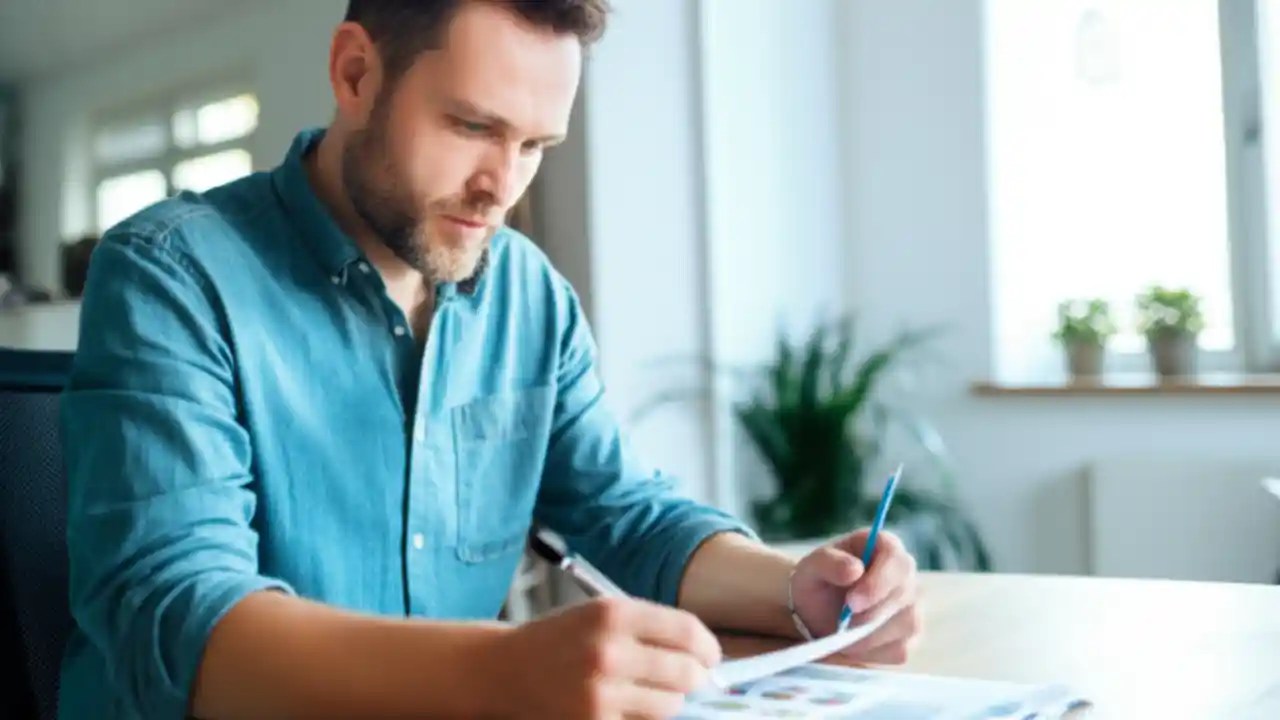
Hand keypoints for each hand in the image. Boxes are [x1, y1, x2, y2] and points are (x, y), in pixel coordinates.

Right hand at [488, 596, 720, 718]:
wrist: (505, 670)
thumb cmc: (561, 639)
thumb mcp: (601, 615)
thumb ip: (650, 627)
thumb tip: (706, 654)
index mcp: (613, 613)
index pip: (687, 631)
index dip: (708, 647)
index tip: (711, 655)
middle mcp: (608, 652)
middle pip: (686, 672)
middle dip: (694, 676)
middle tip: (690, 677)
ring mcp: (601, 693)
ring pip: (670, 705)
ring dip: (667, 700)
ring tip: (646, 690)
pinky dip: (641, 717)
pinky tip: (622, 705)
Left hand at [789, 528, 921, 664]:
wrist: (815, 610)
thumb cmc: (817, 581)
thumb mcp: (812, 567)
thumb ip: (829, 562)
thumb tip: (854, 569)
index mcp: (885, 547)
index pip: (896, 561)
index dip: (878, 583)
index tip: (852, 602)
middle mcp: (906, 574)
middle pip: (904, 595)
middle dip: (871, 614)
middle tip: (843, 624)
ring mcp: (912, 606)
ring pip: (905, 625)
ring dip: (870, 636)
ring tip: (842, 632)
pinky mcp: (909, 636)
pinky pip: (899, 649)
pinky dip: (872, 652)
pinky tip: (853, 643)